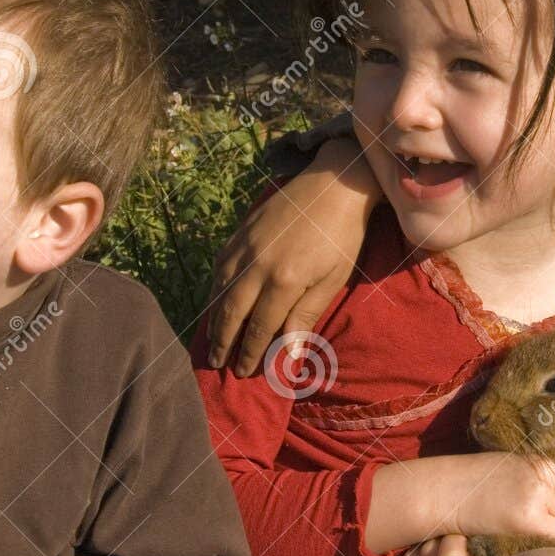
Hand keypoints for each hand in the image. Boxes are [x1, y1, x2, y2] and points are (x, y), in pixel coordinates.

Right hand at [206, 137, 379, 374]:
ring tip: (212, 341)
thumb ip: (306, 315)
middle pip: (232, 312)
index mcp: (284, 280)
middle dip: (224, 342)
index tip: (243, 372)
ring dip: (214, 319)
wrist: (334, 183)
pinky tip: (215, 300)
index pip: (259, 327)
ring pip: (220, 290)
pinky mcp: (241, 231)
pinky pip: (220, 266)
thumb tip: (288, 354)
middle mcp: (257, 265)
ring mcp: (245, 246)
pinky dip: (214, 288)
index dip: (249, 352)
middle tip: (219, 364)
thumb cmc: (342, 236)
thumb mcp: (332, 279)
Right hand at [366, 453, 554, 553]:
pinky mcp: (527, 519)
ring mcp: (537, 497)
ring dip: (549, 532)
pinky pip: (554, 537)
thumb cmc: (474, 482)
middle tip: (530, 522)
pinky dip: (543, 541)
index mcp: (541, 464)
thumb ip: (540, 482)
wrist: (446, 489)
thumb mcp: (513, 470)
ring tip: (519, 526)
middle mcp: (544, 478)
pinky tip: (520, 535)